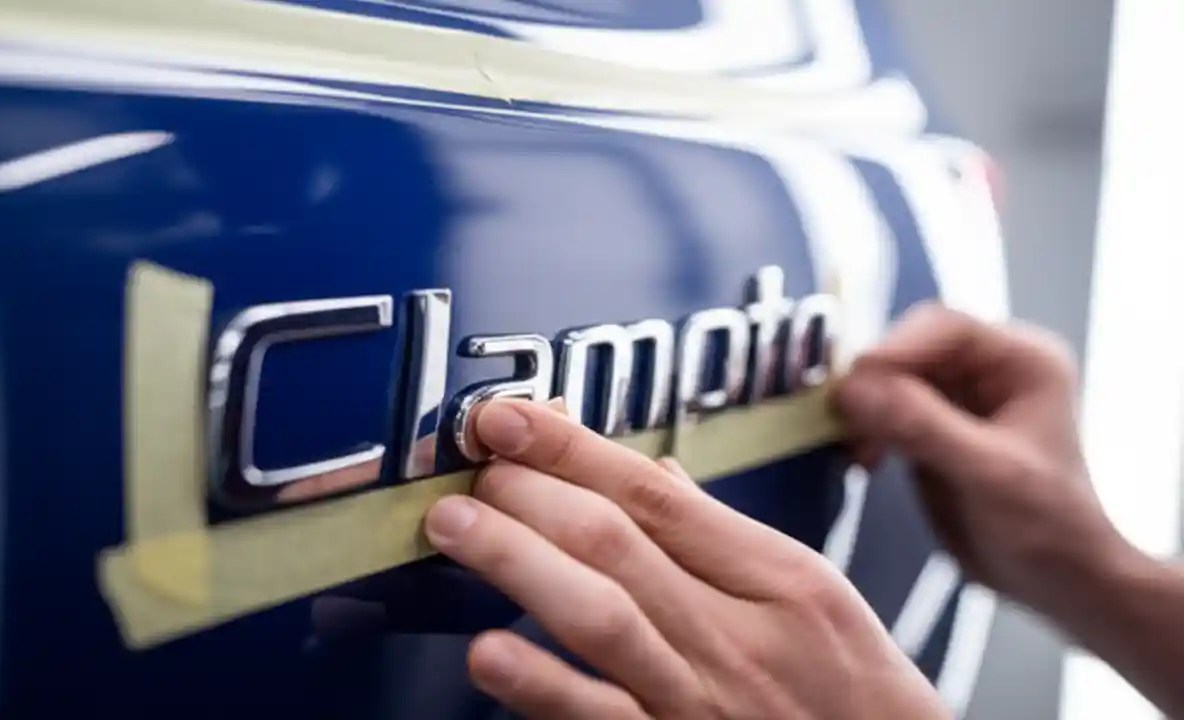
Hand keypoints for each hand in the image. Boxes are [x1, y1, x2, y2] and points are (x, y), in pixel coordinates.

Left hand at [423, 399, 946, 718]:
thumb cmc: (860, 696)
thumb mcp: (816, 597)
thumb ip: (725, 536)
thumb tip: (653, 474)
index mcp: (779, 577)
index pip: (654, 493)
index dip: (568, 448)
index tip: (510, 418)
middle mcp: (740, 637)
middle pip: (615, 543)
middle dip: (530, 494)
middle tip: (471, 466)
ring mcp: (705, 705)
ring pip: (599, 617)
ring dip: (516, 563)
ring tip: (454, 526)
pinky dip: (542, 686)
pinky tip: (491, 652)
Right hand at [834, 303, 1127, 618]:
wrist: (1057, 582)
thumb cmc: (1047, 527)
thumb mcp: (987, 474)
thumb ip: (923, 427)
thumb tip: (852, 389)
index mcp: (1022, 361)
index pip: (946, 328)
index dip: (896, 347)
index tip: (854, 378)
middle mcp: (989, 368)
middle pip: (910, 350)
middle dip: (873, 382)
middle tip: (840, 416)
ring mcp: (958, 397)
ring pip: (890, 380)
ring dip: (864, 408)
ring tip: (853, 447)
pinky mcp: (932, 427)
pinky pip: (884, 410)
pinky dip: (865, 430)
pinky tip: (862, 460)